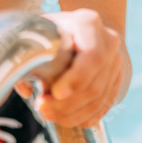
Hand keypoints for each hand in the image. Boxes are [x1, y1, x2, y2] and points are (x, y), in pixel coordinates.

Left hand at [17, 9, 128, 127]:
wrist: (76, 27)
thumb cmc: (50, 30)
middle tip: (42, 108)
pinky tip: (66, 118)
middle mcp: (108, 41)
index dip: (75, 79)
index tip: (54, 93)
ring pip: (99, 98)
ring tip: (48, 114)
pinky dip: (84, 116)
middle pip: (94, 83)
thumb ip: (27, 56)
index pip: (92, 56)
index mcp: (88, 23)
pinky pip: (104, 105)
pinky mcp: (116, 78)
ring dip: (72, 113)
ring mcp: (115, 61)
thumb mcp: (38, 32)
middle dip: (67, 104)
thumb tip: (25, 88)